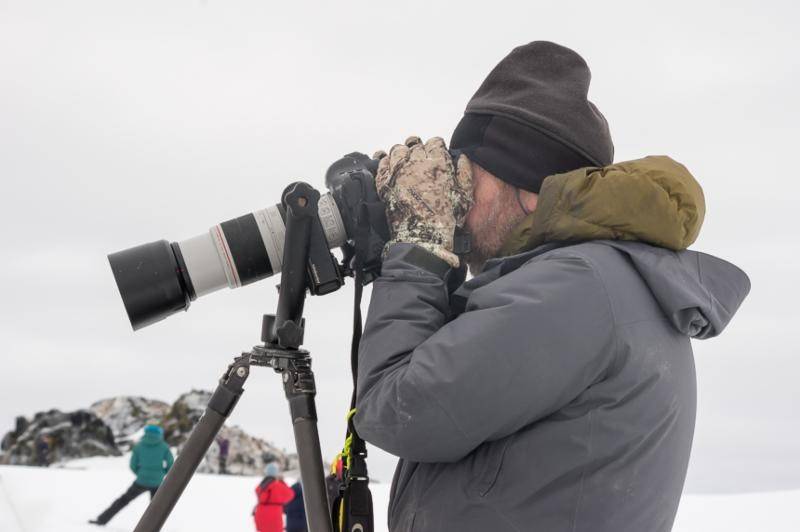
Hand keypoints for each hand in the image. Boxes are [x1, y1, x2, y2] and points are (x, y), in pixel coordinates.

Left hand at [375, 136, 472, 266]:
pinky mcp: (385, 183)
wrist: (422, 238)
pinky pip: (381, 163)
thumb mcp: (464, 197)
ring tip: (405, 162)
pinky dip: (384, 161)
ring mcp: (398, 172)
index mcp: (438, 164)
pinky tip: (388, 165)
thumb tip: (461, 158)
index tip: (435, 153)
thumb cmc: (445, 220)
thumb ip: (464, 173)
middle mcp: (417, 163)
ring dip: (402, 153)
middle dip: (418, 149)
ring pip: (397, 150)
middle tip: (420, 160)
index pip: (435, 142)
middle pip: (415, 144)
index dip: (436, 147)